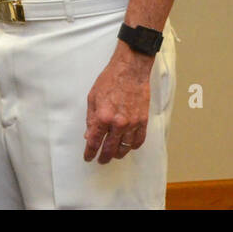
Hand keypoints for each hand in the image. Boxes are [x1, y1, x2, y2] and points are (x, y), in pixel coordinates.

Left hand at [84, 42, 152, 163]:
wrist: (130, 71)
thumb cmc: (109, 81)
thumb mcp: (92, 98)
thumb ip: (90, 119)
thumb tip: (89, 135)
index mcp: (103, 117)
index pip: (94, 141)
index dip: (90, 151)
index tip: (88, 157)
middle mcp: (118, 123)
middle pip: (110, 148)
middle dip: (104, 156)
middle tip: (100, 160)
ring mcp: (133, 123)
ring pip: (126, 147)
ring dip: (118, 153)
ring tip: (113, 155)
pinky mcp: (143, 121)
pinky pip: (139, 140)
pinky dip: (133, 146)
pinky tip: (129, 147)